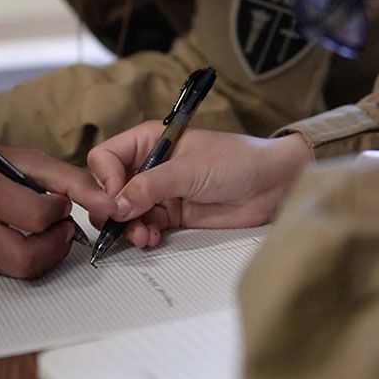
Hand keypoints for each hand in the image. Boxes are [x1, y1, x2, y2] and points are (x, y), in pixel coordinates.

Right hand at [0, 147, 114, 277]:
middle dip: (55, 243)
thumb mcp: (27, 160)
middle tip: (61, 225)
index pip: (32, 215)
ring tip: (49, 232)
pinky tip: (28, 239)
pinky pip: (10, 272)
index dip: (57, 211)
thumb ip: (69, 180)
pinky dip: (29, 258)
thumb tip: (107, 204)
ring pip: (22, 271)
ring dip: (48, 253)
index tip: (60, 202)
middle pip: (26, 256)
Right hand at [86, 123, 313, 247]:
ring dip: (128, 226)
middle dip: (112, 208)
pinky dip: (143, 234)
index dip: (105, 179)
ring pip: (125, 212)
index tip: (115, 198)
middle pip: (111, 188)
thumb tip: (117, 205)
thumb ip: (151, 186)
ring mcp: (161, 191)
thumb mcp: (190, 169)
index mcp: (150, 140)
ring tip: (142, 235)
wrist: (273, 185)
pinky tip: (151, 239)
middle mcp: (151, 165)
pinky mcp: (173, 214)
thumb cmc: (239, 161)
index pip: (107, 157)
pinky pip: (145, 226)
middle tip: (119, 223)